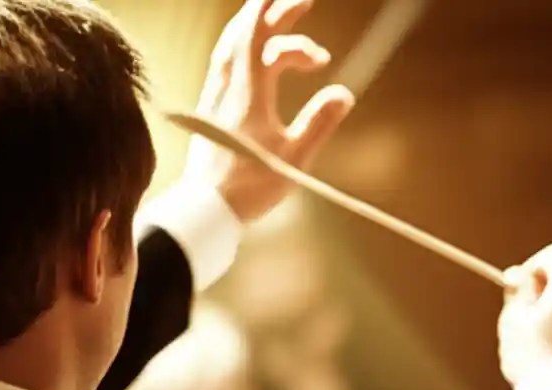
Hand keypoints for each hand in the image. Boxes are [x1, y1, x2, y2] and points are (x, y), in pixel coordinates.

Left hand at [185, 0, 354, 221]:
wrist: (206, 207)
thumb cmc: (250, 185)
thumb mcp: (295, 157)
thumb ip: (319, 122)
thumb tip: (344, 94)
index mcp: (249, 90)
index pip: (258, 33)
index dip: (274, 7)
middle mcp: (227, 85)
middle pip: (246, 33)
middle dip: (274, 13)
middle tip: (302, 3)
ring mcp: (215, 95)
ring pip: (235, 48)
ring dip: (262, 35)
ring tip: (297, 42)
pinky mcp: (210, 108)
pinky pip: (228, 65)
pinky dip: (248, 53)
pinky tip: (264, 65)